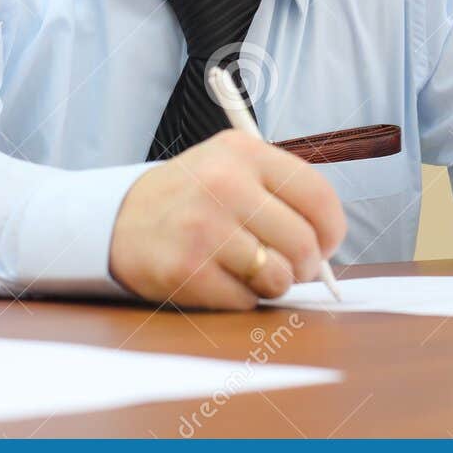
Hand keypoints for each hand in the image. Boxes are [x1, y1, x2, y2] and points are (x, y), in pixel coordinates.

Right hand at [108, 129, 346, 309]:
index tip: (328, 243)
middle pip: (303, 242)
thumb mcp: (232, 166)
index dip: (333, 229)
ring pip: (279, 276)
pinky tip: (221, 278)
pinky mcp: (186, 270)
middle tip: (295, 267)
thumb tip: (328, 243)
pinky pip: (246, 300)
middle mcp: (224, 185)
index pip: (317, 195)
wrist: (119, 219)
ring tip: (253, 270)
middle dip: (307, 265)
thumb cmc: (192, 197)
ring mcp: (204, 228)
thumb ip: (282, 192)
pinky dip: (242, 298)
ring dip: (274, 283)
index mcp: (244, 152)